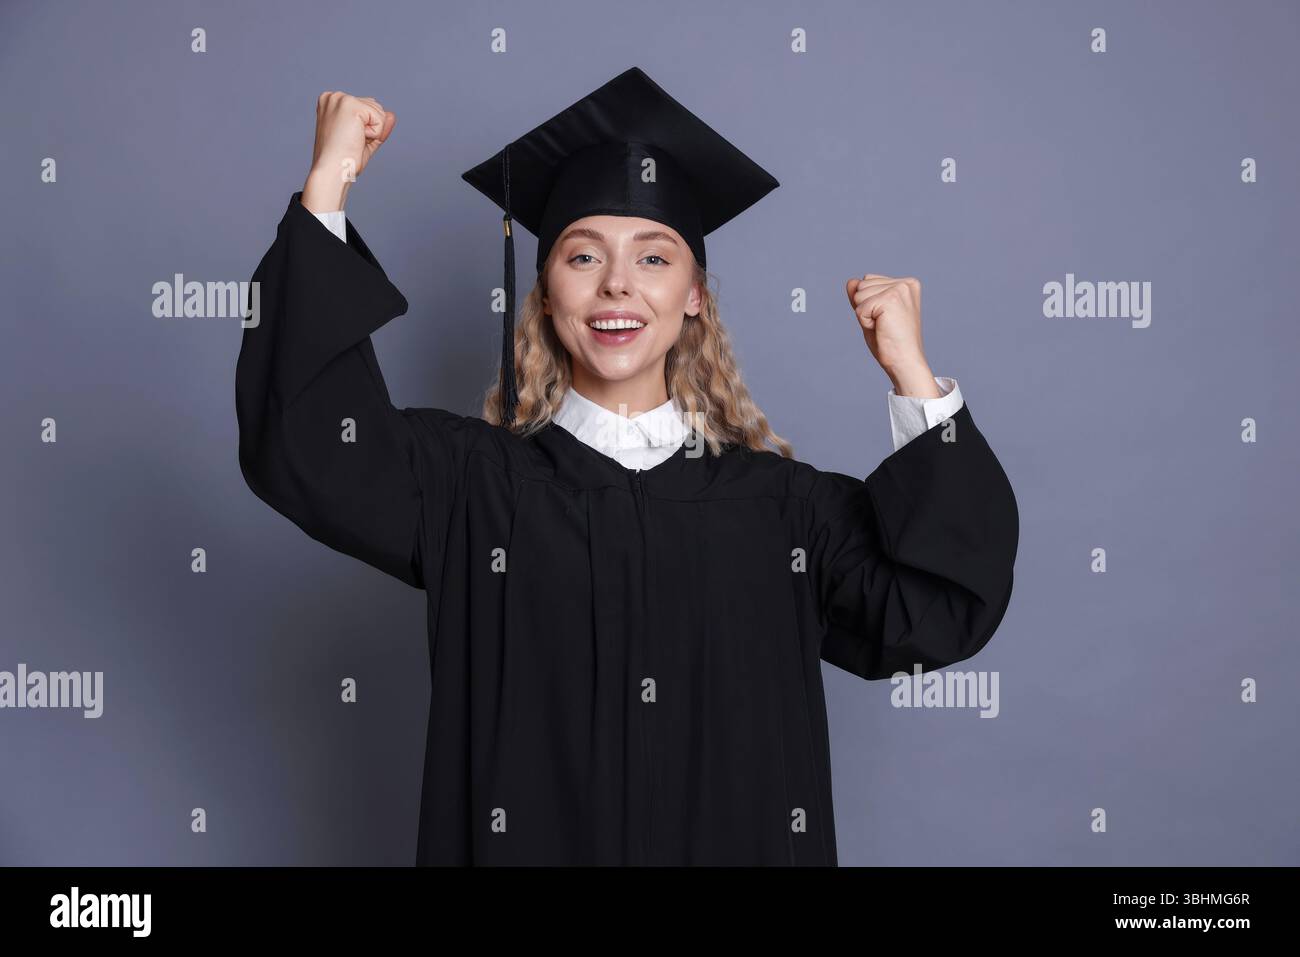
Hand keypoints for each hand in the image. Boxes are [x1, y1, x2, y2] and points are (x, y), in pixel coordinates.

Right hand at [301, 92, 396, 211]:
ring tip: (353, 141)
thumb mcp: (363, 140)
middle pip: (375, 107)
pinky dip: (375, 134)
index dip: (366, 129)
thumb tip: (391, 115)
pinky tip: (356, 139)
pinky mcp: (351, 105)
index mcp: (332, 103)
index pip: (366, 108)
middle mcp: (334, 97)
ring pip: (379, 112)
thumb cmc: (342, 161)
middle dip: (371, 129)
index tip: (348, 140)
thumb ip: (377, 126)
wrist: (332, 171)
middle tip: (351, 142)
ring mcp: (341, 99)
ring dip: (373, 132)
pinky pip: (380, 119)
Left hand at [845, 273, 938, 396]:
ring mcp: (899, 289)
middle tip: (885, 325)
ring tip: (884, 327)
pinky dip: (865, 322)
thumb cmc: (891, 343)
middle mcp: (905, 284)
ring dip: (865, 315)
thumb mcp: (872, 314)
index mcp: (906, 284)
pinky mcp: (890, 299)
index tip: (887, 319)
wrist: (905, 362)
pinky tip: (882, 329)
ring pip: (859, 295)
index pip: (868, 281)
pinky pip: (860, 308)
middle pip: (862, 285)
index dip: (869, 304)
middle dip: (866, 308)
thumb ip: (862, 296)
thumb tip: (851, 281)